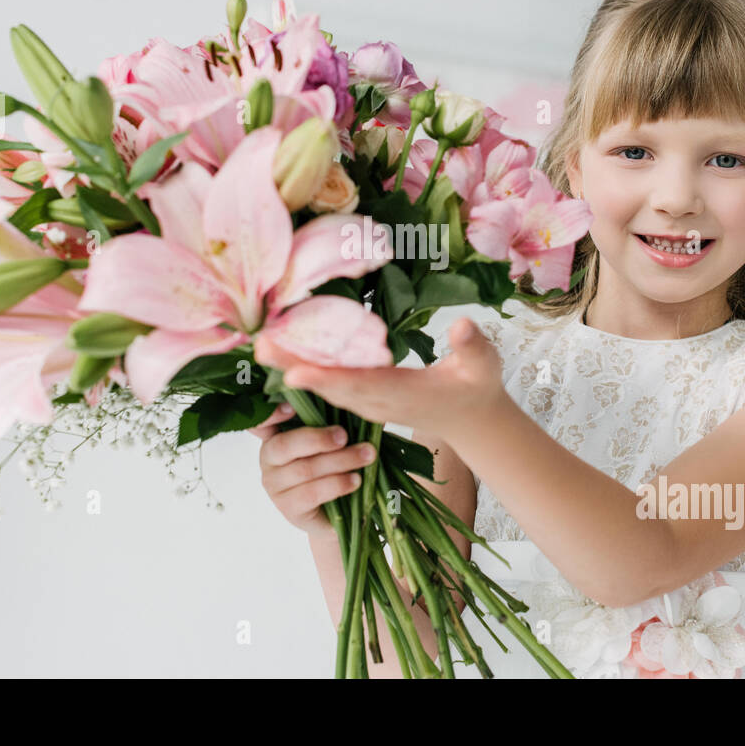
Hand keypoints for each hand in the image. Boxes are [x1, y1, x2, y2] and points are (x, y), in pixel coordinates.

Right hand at [251, 401, 376, 538]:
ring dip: (340, 461)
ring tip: (366, 456)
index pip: (261, 422)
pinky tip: (355, 480)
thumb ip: (330, 422)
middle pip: (285, 446)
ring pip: (304, 470)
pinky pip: (312, 493)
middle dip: (319, 439)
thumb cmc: (334, 467)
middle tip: (345, 436)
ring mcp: (275, 486)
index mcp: (275, 435)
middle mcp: (269, 459)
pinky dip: (337, 484)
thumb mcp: (332, 441)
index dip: (271, 415)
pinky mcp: (288, 508)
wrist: (338, 512)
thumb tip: (351, 400)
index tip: (291, 408)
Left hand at [255, 316, 508, 443]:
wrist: (472, 420)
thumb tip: (461, 325)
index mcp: (403, 394)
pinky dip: (306, 370)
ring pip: (325, 386)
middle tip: (260, 348)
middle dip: (295, 367)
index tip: (293, 373)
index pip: (359, 385)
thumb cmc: (478, 385)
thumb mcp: (484, 364)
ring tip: (263, 347)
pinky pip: (330, 385)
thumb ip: (472, 346)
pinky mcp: (364, 398)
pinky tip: (284, 354)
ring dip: (294, 367)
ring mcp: (369, 403)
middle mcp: (378, 401)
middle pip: (330, 385)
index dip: (326, 380)